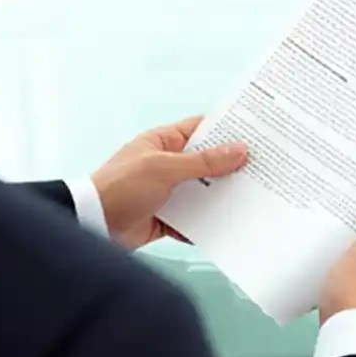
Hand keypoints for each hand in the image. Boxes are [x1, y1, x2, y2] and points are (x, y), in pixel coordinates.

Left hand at [91, 116, 247, 249]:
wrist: (92, 224)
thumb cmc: (119, 187)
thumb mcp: (164, 168)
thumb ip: (202, 162)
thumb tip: (237, 150)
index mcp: (161, 142)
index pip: (200, 129)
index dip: (226, 131)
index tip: (255, 133)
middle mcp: (165, 165)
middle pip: (206, 164)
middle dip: (231, 168)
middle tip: (263, 169)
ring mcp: (166, 192)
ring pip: (202, 193)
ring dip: (222, 198)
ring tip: (253, 200)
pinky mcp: (165, 218)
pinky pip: (193, 220)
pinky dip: (207, 225)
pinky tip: (228, 227)